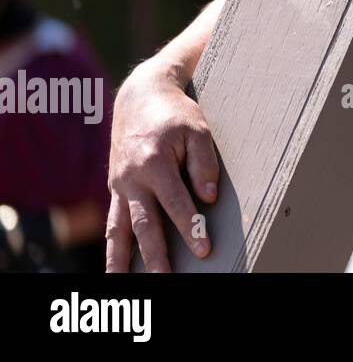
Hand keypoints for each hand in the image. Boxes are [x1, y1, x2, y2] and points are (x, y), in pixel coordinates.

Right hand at [106, 59, 218, 271]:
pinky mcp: (116, 189)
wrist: (140, 97)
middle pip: (144, 224)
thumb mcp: (197, 128)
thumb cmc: (175, 113)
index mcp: (154, 162)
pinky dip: (113, 247)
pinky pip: (112, 223)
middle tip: (167, 278)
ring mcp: (120, 185)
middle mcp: (132, 178)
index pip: (174, 202)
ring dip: (122, 260)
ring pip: (119, 230)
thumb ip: (204, 163)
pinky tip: (117, 268)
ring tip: (125, 284)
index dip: (190, 227)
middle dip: (155, 255)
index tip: (203, 249)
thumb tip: (208, 197)